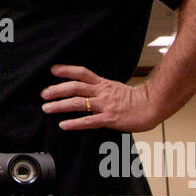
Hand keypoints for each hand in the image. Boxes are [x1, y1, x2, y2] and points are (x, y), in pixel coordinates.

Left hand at [40, 64, 158, 131]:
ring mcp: (105, 105)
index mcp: (103, 84)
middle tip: (44, 94)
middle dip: (57, 90)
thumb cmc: (136, 99)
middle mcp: (102, 92)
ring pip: (78, 103)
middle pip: (75, 87)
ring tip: (47, 108)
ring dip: (60, 105)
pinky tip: (63, 125)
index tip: (53, 70)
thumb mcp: (116, 88)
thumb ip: (102, 89)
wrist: (152, 106)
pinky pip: (88, 121)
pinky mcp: (109, 119)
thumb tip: (88, 91)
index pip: (82, 73)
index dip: (67, 70)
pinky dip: (74, 123)